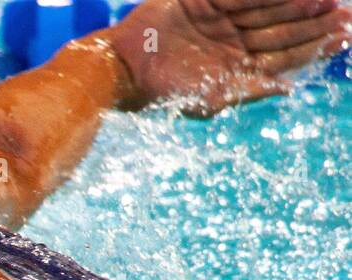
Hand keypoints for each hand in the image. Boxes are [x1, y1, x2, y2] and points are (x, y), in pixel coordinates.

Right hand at [107, 0, 351, 115]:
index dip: (314, 47)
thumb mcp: (213, 97)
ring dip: (298, 2)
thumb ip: (251, 89)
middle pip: (282, 27)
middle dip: (314, 22)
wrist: (123, 70)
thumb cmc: (164, 93)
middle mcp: (231, 40)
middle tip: (345, 15)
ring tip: (329, 0)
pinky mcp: (201, 0)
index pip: (283, 54)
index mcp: (235, 65)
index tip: (344, 38)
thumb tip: (289, 89)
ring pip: (267, 6)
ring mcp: (218, 18)